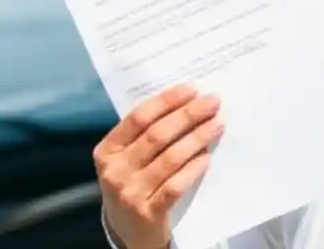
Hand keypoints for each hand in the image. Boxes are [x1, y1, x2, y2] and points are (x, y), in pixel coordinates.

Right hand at [94, 84, 224, 248]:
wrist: (129, 233)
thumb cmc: (132, 185)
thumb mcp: (127, 160)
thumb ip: (144, 136)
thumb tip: (185, 103)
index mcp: (106, 151)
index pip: (138, 118)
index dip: (166, 101)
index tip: (191, 89)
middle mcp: (114, 171)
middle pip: (156, 135)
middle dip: (187, 115)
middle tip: (212, 102)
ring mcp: (130, 194)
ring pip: (169, 159)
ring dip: (196, 138)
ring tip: (216, 125)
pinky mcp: (147, 213)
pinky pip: (175, 185)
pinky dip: (192, 169)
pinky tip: (206, 157)